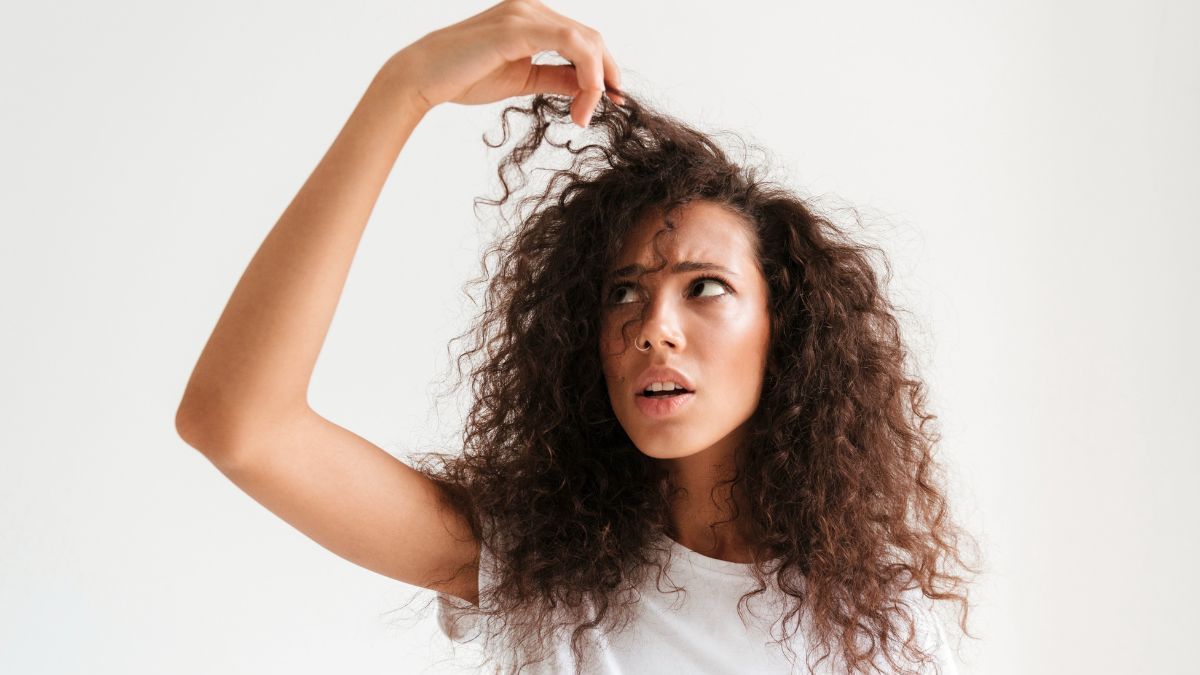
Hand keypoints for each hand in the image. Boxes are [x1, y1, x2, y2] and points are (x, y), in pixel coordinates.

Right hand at [387, 0, 624, 127]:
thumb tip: (587, 86)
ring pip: (586, 40)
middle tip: (604, 110)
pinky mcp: (519, 27)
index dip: (604, 69)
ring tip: (585, 113)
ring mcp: (525, 12)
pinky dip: (587, 73)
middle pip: (590, 38)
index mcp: (530, 17)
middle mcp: (530, 7)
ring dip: (597, 80)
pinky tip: (585, 99)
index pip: (582, 39)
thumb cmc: (463, 78)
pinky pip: (572, 44)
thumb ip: (556, 77)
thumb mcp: (523, 79)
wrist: (423, 78)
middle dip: (605, 77)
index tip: (611, 100)